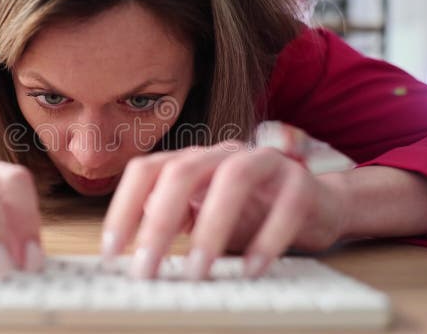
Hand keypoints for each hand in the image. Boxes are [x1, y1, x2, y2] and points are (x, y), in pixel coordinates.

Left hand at [100, 140, 345, 279]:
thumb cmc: (251, 213)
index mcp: (193, 161)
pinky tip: (252, 270)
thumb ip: (172, 218)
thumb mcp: (203, 216)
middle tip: (146, 269)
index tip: (111, 252)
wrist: (315, 205)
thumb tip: (132, 240)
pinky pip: (285, 205)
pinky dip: (267, 239)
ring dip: (211, 228)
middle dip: (159, 222)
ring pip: (233, 179)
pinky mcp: (301, 182)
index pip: (147, 171)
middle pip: (182, 171)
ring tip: (197, 272)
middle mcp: (223, 154)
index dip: (123, 207)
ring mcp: (264, 162)